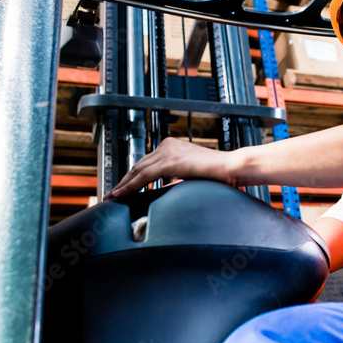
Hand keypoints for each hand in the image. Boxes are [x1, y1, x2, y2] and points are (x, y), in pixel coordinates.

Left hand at [104, 137, 232, 199]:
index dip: (132, 176)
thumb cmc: (217, 173)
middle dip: (124, 180)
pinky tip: (122, 194)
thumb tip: (163, 189)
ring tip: (113, 196)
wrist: (230, 168)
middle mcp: (168, 145)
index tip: (123, 187)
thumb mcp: (190, 173)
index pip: (146, 162)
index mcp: (172, 146)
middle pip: (138, 165)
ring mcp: (168, 152)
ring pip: (138, 170)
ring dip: (124, 184)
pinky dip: (131, 186)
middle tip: (113, 193)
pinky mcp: (170, 162)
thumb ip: (175, 176)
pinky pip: (144, 176)